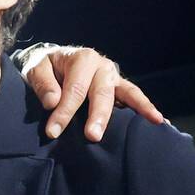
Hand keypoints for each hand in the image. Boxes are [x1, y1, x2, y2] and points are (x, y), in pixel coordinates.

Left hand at [24, 46, 164, 142]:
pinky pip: (134, 97)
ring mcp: (113, 76)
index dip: (64, 112)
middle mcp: (102, 66)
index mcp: (82, 58)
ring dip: (136, 110)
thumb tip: (53, 102)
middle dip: (98, 116)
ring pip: (126, 94)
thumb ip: (42, 83)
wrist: (53, 60)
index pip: (74, 89)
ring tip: (152, 122)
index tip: (53, 132)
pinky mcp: (118, 87)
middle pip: (102, 93)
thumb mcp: (35, 69)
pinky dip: (146, 108)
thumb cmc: (45, 67)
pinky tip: (160, 122)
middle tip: (93, 136)